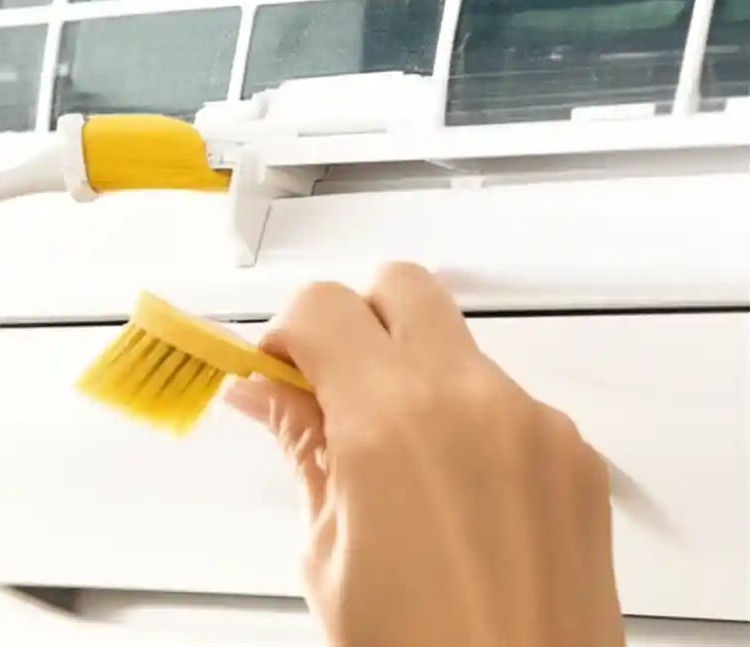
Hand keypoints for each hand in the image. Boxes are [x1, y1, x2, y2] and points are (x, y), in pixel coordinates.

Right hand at [221, 263, 623, 646]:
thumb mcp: (328, 552)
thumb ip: (301, 449)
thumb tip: (264, 396)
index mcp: (390, 423)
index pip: (321, 306)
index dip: (285, 335)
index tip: (276, 373)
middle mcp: (470, 403)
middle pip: (401, 287)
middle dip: (354, 320)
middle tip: (328, 383)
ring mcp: (533, 424)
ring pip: (455, 344)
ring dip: (411, 371)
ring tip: (388, 455)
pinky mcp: (573, 454)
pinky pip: (506, 398)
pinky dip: (466, 418)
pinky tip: (447, 489)